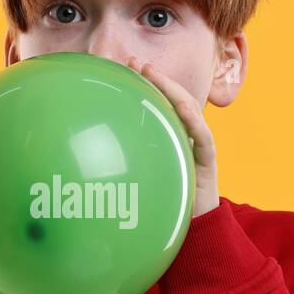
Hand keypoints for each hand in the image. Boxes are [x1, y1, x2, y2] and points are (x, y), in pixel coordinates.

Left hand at [124, 56, 219, 217]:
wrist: (193, 230)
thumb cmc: (161, 206)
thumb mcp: (137, 180)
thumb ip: (122, 164)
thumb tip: (85, 154)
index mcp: (170, 137)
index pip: (159, 104)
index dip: (145, 85)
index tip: (124, 68)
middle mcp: (185, 136)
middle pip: (173, 100)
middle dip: (157, 79)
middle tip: (135, 63)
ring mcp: (198, 146)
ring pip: (188, 110)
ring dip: (172, 89)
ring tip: (155, 74)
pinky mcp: (207, 161)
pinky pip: (203, 137)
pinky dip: (193, 119)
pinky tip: (181, 106)